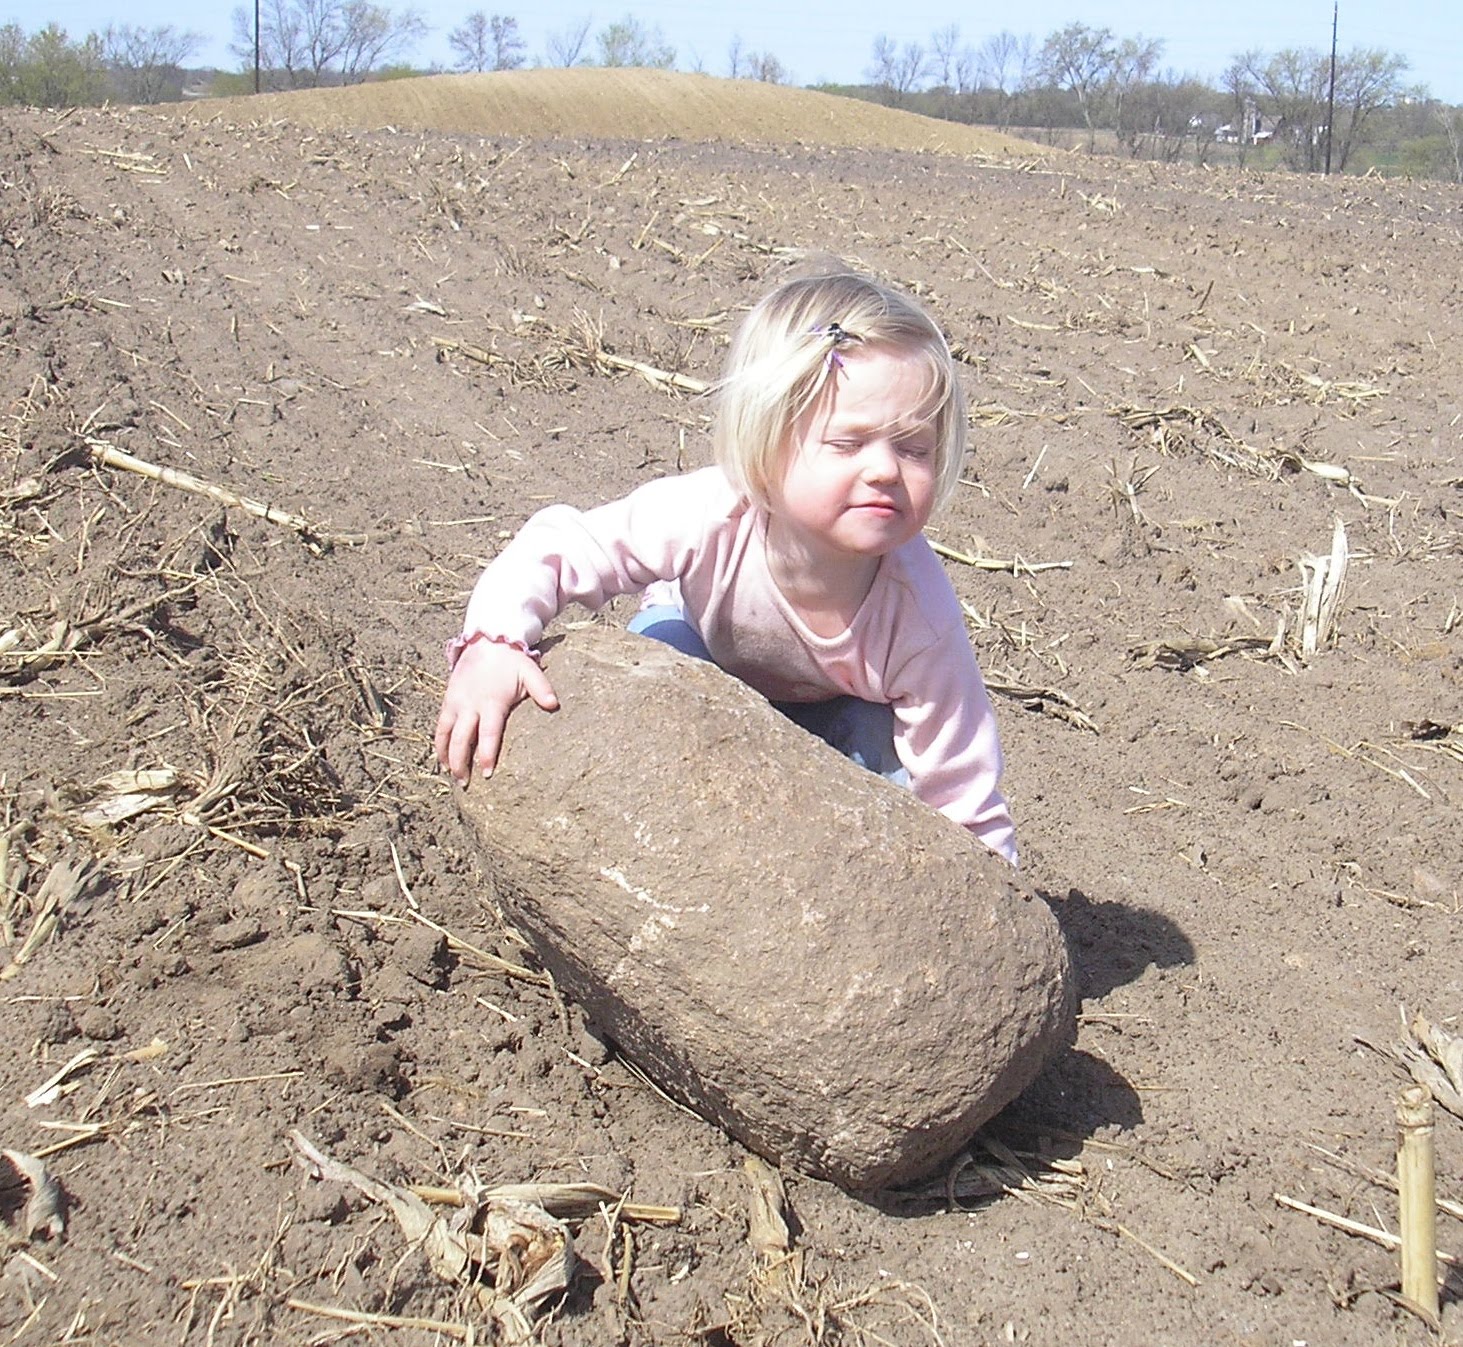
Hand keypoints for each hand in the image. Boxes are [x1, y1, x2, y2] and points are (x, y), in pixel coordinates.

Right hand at [434, 638, 558, 785]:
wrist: (487, 641)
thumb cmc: (511, 661)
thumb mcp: (529, 671)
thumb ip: (541, 688)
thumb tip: (554, 704)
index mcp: (492, 702)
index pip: (488, 734)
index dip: (487, 754)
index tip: (487, 773)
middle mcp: (470, 704)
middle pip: (461, 739)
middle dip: (461, 762)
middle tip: (464, 783)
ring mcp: (456, 702)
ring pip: (445, 734)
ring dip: (446, 756)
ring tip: (450, 775)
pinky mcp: (447, 700)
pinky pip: (440, 725)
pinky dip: (439, 742)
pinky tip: (442, 758)